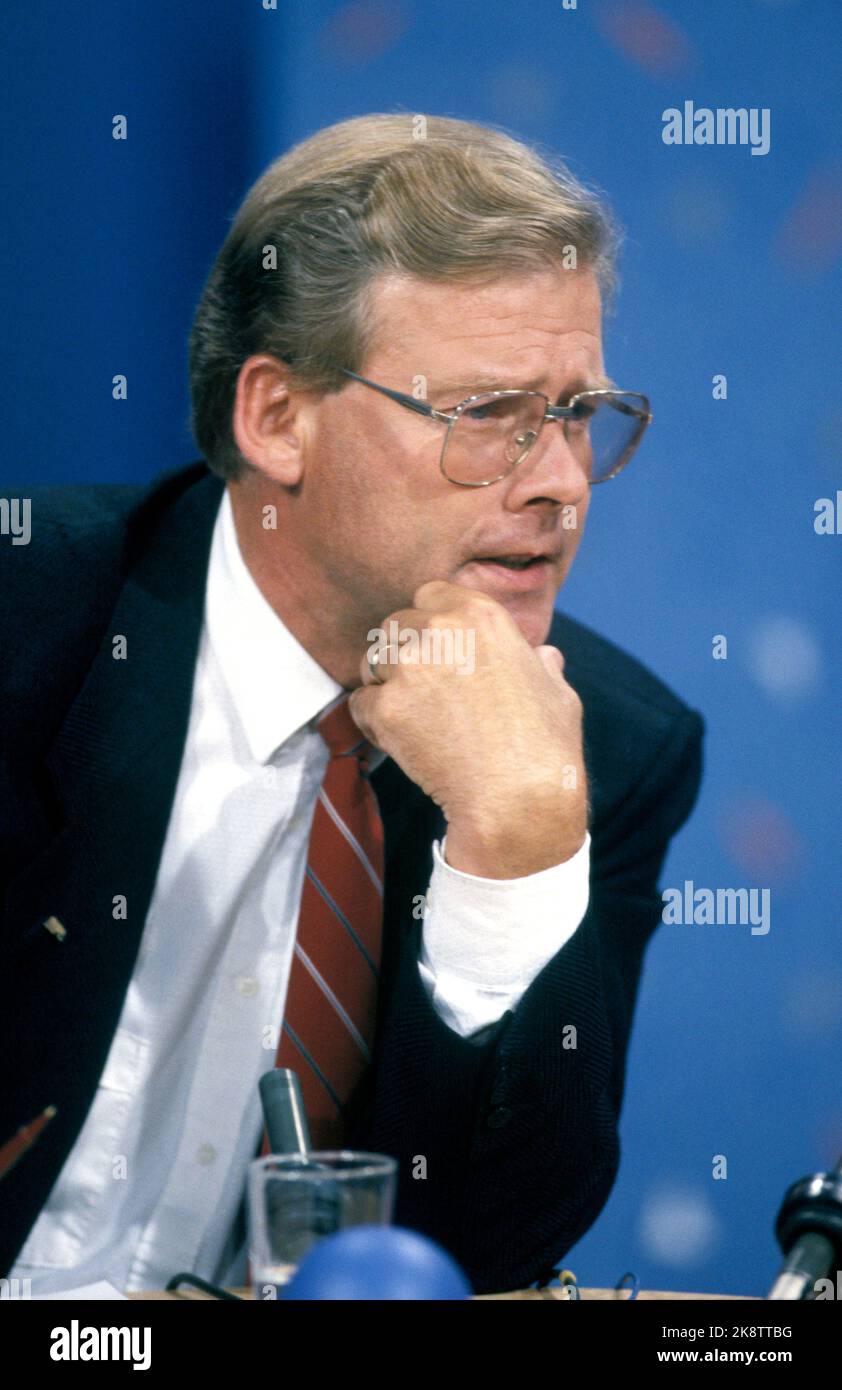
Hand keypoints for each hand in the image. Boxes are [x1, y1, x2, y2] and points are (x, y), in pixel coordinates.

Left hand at [348, 581, 587, 877]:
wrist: (517, 799)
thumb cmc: (546, 748)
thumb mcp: (558, 693)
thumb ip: (542, 665)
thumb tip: (545, 656)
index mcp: (481, 615)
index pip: (430, 595)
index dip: (429, 623)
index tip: (438, 652)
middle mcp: (441, 630)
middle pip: (395, 625)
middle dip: (402, 651)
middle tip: (420, 689)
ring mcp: (410, 668)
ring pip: (372, 661)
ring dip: (384, 683)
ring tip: (412, 716)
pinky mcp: (386, 707)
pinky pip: (360, 704)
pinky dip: (373, 721)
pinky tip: (402, 741)